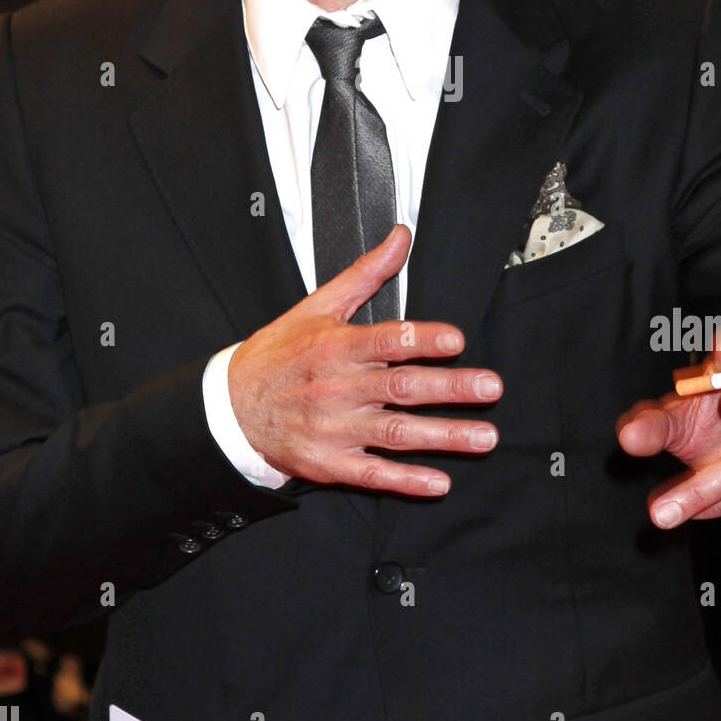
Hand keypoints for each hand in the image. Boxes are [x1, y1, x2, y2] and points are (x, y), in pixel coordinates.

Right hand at [227, 225, 502, 495]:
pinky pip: (373, 474)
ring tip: (484, 437)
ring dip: (444, 437)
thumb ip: (366, 272)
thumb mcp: (318, 306)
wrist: (230, 406)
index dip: (421, 339)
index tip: (456, 340)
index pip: (385, 340)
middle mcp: (338, 388)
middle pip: (402, 387)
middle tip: (490, 387)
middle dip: (450, 388)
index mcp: (337, 347)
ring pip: (397, 433)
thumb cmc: (279, 353)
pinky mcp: (330, 463)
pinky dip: (406, 480)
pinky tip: (438, 482)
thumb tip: (400, 238)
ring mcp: (335, 429)